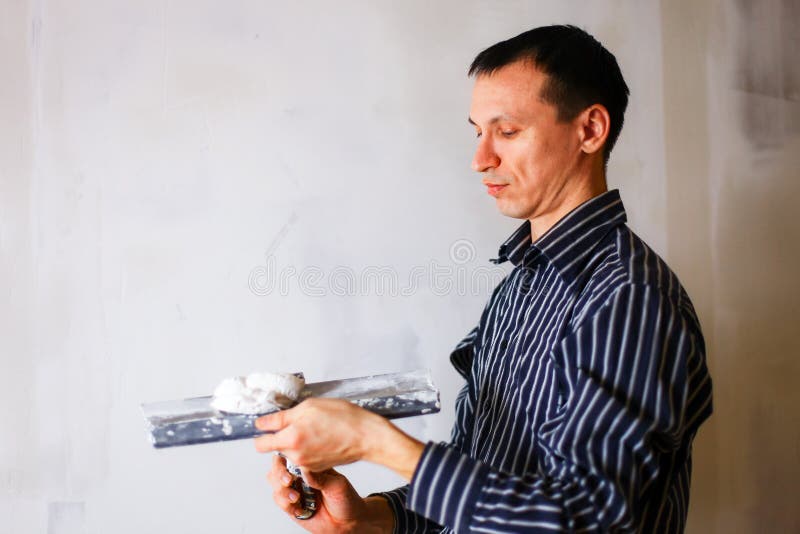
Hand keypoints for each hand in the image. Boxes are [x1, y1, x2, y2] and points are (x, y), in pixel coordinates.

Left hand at [254, 397, 425, 479]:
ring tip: (315, 428)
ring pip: (291, 452)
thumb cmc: (343, 418)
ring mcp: (306, 464)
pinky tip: (323, 437)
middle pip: (276, 448)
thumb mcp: (309, 407)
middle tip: (301, 422)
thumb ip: (281, 417)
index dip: (262, 433)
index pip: (260, 444)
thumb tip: (262, 423)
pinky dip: (309, 448)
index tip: (269, 425)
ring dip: (297, 441)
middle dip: (283, 435)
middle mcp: (295, 456)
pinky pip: (304, 457)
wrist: (366, 436)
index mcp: (290, 439)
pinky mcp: (316, 468)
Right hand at [267, 453, 392, 532]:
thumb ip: (319, 478)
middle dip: (279, 475)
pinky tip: (298, 508)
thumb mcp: (337, 485)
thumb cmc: (345, 499)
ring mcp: (294, 489)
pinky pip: (279, 501)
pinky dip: (286, 504)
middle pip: (277, 468)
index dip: (284, 458)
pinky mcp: (291, 505)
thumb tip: (304, 469)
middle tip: (289, 482)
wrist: (347, 522)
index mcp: (311, 464)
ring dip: (282, 491)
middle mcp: (300, 475)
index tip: (289, 467)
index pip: (292, 454)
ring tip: (296, 498)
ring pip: (275, 484)